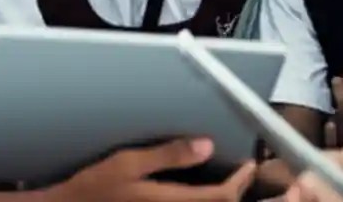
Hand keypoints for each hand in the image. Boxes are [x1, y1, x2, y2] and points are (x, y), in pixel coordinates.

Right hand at [52, 138, 256, 200]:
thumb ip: (169, 155)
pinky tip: (202, 195)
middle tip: (245, 175)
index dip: (240, 181)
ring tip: (231, 185)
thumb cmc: (93, 188)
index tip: (249, 165)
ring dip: (222, 201)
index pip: (221, 197)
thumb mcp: (127, 163)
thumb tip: (207, 145)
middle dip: (237, 194)